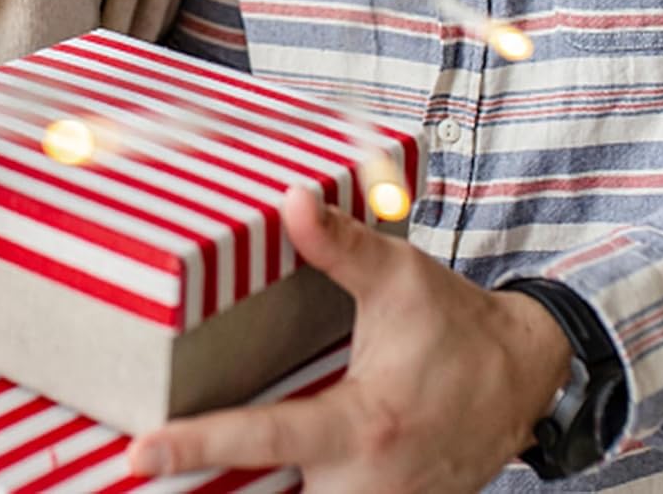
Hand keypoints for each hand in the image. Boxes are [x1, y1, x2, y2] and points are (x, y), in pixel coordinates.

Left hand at [128, 187, 570, 492]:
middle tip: (141, 468)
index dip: (198, 446)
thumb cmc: (456, 325)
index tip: (140, 451)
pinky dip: (275, 491)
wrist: (522, 378)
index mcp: (364, 426)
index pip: (265, 441)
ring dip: (242, 492)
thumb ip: (341, 245)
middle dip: (208, 492)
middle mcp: (365, 486)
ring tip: (176, 473)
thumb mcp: (400, 278)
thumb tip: (290, 198)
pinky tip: (237, 480)